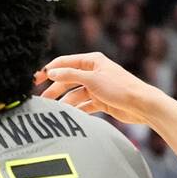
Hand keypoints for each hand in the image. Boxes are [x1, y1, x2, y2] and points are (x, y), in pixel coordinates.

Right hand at [35, 52, 151, 124]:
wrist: (142, 105)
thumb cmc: (120, 88)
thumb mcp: (92, 79)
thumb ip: (70, 75)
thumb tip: (52, 71)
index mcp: (92, 61)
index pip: (64, 63)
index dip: (49, 70)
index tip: (34, 80)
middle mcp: (94, 72)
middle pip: (68, 80)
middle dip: (55, 89)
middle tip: (40, 100)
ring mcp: (97, 87)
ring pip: (75, 94)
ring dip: (65, 102)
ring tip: (53, 111)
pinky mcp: (102, 101)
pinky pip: (84, 105)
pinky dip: (76, 110)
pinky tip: (68, 116)